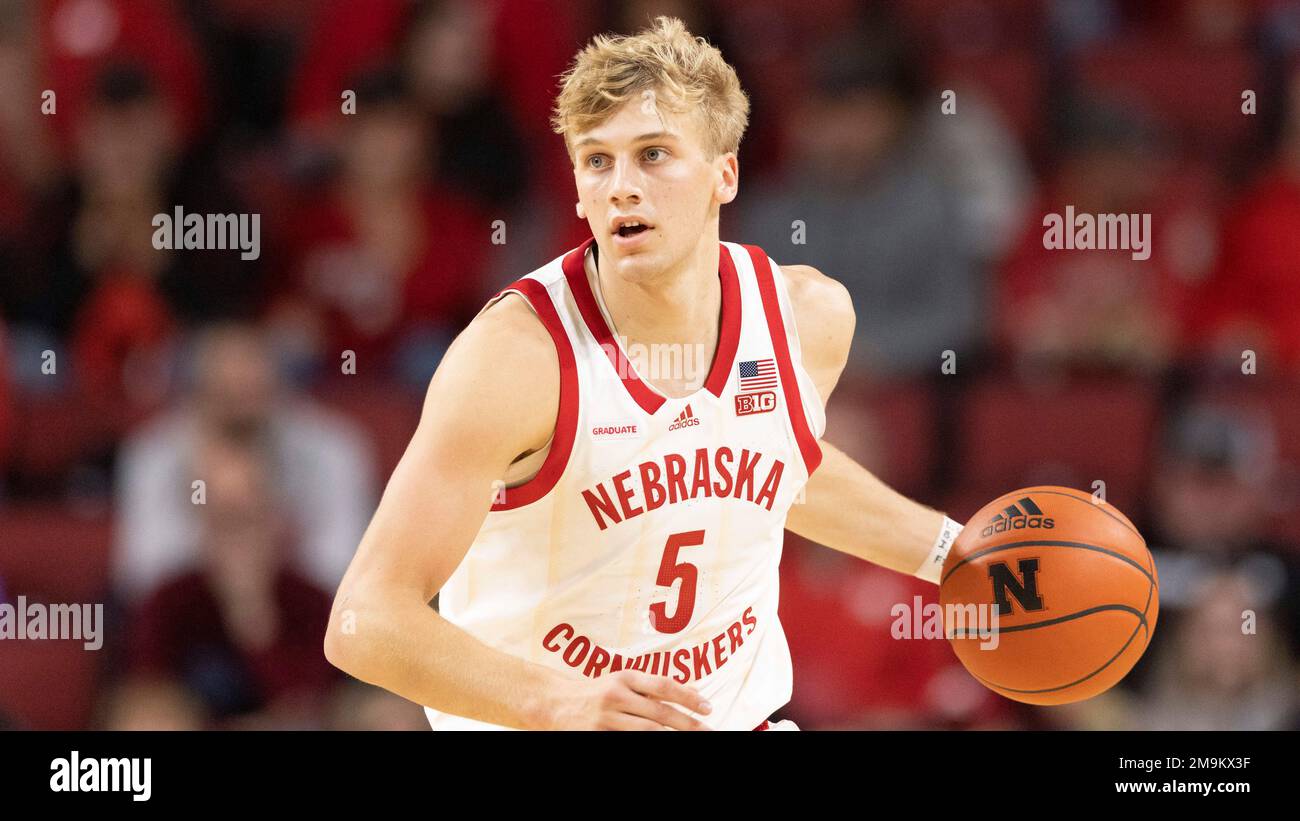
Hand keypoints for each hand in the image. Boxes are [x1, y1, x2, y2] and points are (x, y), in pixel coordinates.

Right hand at [539, 670, 712, 729]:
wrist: (552, 702)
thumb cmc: (595, 692)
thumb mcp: (622, 682)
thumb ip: (653, 688)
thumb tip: (693, 691)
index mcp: (624, 677)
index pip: (663, 686)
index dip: (688, 697)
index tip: (708, 707)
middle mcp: (615, 696)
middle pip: (659, 714)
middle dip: (687, 724)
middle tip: (708, 731)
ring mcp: (605, 719)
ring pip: (646, 732)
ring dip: (669, 737)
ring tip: (689, 739)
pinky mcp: (595, 736)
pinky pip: (626, 742)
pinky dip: (644, 743)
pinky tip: (659, 743)